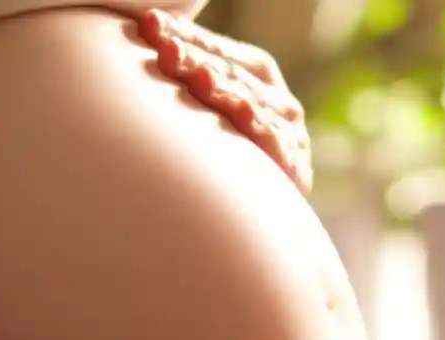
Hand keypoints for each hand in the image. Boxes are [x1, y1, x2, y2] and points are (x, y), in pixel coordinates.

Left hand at [138, 9, 312, 193]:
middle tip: (166, 48)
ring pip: (251, 103)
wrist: (270, 210)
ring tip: (202, 77)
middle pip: (229, 74)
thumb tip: (148, 29)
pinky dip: (260, 126)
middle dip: (196, 60)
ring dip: (226, 90)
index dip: (185, 36)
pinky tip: (244, 113)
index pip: (215, 50)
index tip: (150, 24)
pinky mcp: (296, 164)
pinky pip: (275, 142)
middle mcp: (275, 96)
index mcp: (256, 73)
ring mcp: (288, 129)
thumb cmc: (234, 154)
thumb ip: (193, 76)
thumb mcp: (215, 107)